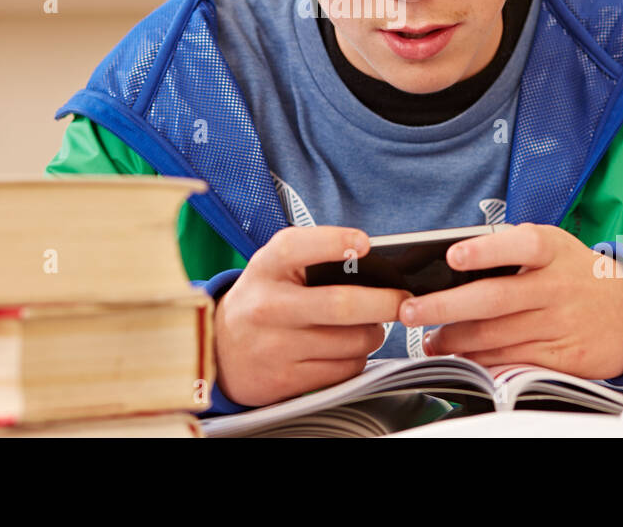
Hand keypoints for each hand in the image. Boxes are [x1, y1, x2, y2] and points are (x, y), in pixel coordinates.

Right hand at [213, 226, 411, 407]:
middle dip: (384, 302)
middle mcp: (267, 307)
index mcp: (266, 268)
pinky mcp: (286, 380)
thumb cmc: (263, 299)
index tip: (365, 244)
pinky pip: (344, 369)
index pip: (298, 247)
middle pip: (341, 305)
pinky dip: (357, 358)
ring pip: (351, 342)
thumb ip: (314, 257)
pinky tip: (347, 348)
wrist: (220, 350)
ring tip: (369, 324)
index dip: (335, 242)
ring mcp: (276, 347)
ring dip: (373, 333)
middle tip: (402, 299)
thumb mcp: (275, 268)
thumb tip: (372, 262)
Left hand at [397, 223, 622, 379]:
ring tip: (431, 339)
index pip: (520, 244)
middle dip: (446, 306)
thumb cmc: (576, 274)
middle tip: (411, 311)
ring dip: (455, 340)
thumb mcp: (554, 248)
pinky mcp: (563, 356)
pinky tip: (463, 356)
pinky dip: (482, 360)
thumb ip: (510, 251)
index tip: (454, 255)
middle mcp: (557, 286)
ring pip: (497, 335)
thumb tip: (453, 264)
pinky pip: (513, 360)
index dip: (486, 251)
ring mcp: (560, 323)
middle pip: (495, 299)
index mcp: (553, 250)